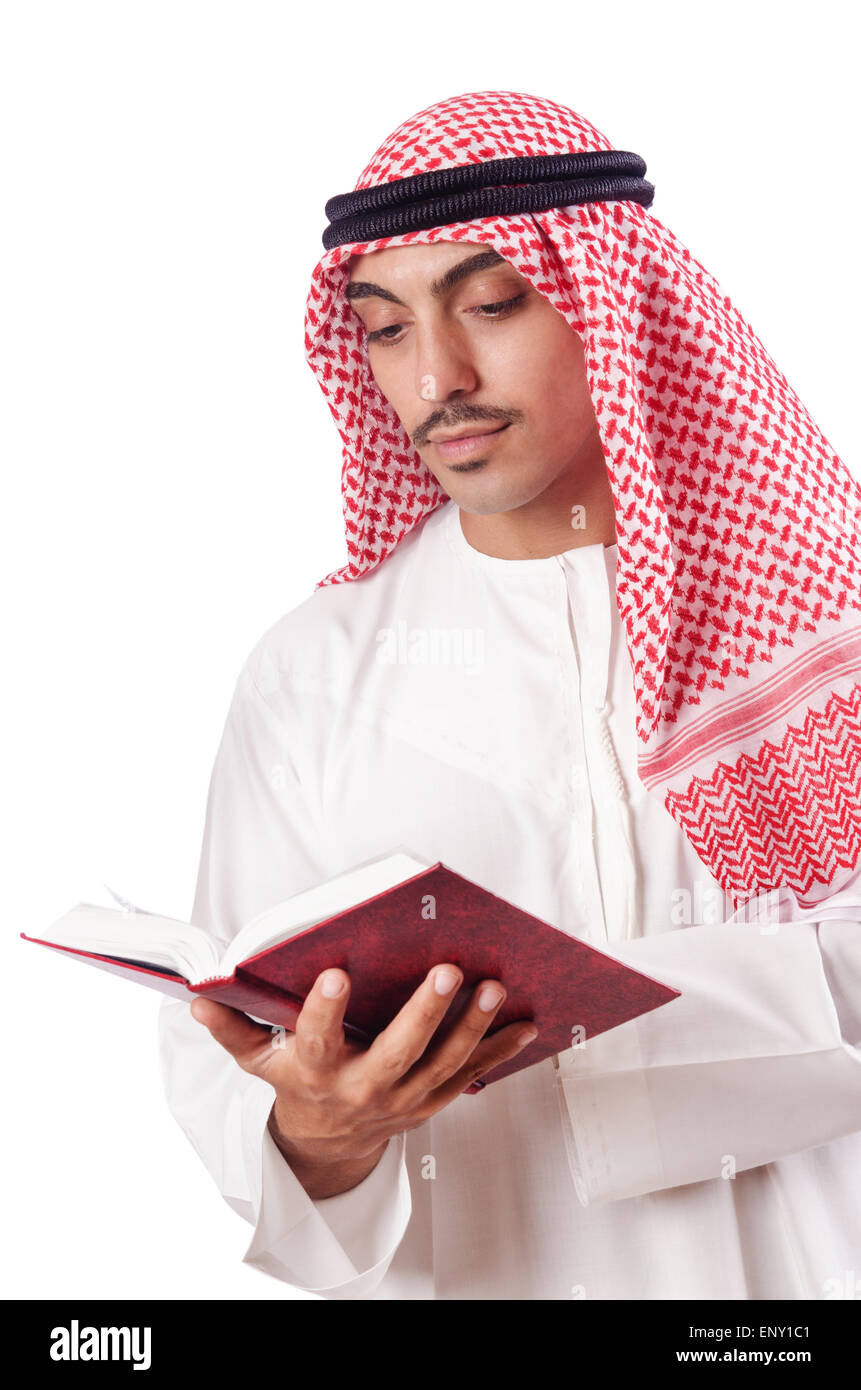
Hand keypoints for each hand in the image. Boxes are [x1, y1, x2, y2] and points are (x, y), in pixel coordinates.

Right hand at [190, 963, 536, 1197]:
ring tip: (495, 987)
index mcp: (317, 1070)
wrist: (327, 1143)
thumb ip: (231, 1027)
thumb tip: (198, 996)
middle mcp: (363, 1088)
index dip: (325, 1009)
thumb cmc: (295, 1083)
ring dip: (474, 1027)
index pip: (317, 1039)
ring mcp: (403, 1100)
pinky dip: (500, 1051)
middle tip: (448, 970)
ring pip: (443, 1064)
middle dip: (425, 1012)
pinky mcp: (431, 1103)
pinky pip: (470, 1076)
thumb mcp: (257, 1060)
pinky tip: (526, 1023)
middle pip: (398, 1051)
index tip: (336, 972)